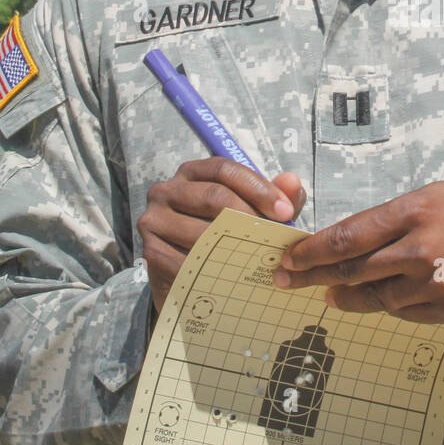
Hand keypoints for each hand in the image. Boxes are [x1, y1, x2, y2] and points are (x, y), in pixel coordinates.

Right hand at [137, 157, 305, 312]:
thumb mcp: (249, 211)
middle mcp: (167, 190)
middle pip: (214, 196)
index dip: (258, 188)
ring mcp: (154, 220)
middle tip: (276, 237)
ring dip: (236, 247)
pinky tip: (235, 275)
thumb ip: (275, 197)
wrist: (183, 273)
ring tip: (261, 258)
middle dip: (252, 217)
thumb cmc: (220, 234)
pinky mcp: (150, 251)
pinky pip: (189, 260)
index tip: (285, 212)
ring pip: (203, 230)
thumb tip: (293, 182)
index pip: (225, 169)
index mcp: (192, 173)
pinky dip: (215, 268)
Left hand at [273, 182, 443, 325]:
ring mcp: (434, 283)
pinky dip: (386, 307)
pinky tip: (375, 300)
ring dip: (345, 297)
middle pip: (352, 269)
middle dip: (313, 276)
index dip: (312, 250)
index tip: (291, 257)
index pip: (348, 235)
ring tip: (330, 294)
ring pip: (374, 297)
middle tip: (288, 280)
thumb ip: (391, 218)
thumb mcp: (432, 196)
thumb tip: (349, 240)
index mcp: (413, 212)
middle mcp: (420, 248)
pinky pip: (404, 313)